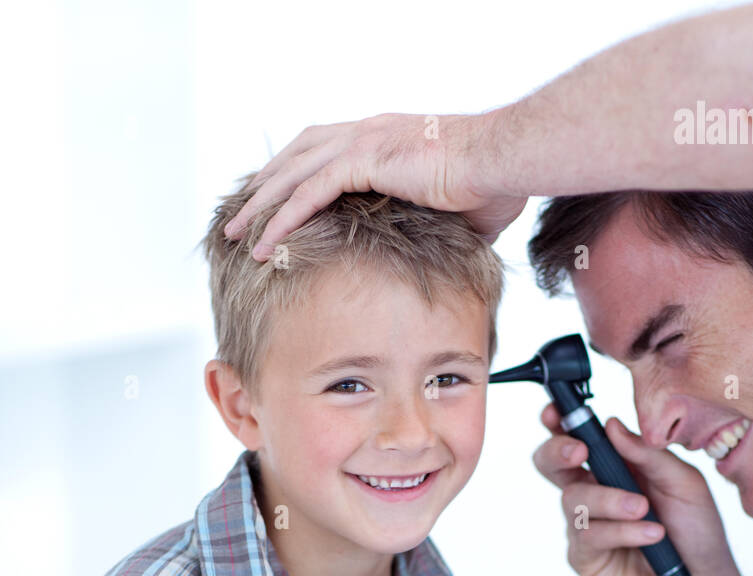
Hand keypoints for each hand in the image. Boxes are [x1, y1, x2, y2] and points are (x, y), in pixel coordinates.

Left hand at [222, 111, 526, 257]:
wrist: (507, 163)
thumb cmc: (497, 184)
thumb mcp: (463, 212)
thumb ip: (445, 228)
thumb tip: (455, 255)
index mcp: (385, 140)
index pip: (322, 154)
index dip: (292, 179)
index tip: (271, 205)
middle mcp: (368, 132)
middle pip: (296, 158)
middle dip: (263, 189)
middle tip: (237, 219)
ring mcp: (364, 142)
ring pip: (293, 174)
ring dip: (261, 205)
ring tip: (236, 233)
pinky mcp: (366, 160)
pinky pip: (310, 192)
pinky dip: (283, 217)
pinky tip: (265, 241)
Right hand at [532, 404, 746, 575]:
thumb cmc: (696, 532)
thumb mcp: (684, 483)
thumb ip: (649, 455)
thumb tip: (612, 425)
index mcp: (614, 467)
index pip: (577, 437)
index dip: (559, 422)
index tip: (556, 411)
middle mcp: (593, 493)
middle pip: (551, 464)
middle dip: (558, 452)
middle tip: (579, 451)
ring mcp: (585, 526)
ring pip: (574, 500)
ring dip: (609, 499)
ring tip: (644, 508)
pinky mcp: (585, 558)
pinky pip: (590, 535)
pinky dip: (622, 531)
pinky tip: (652, 534)